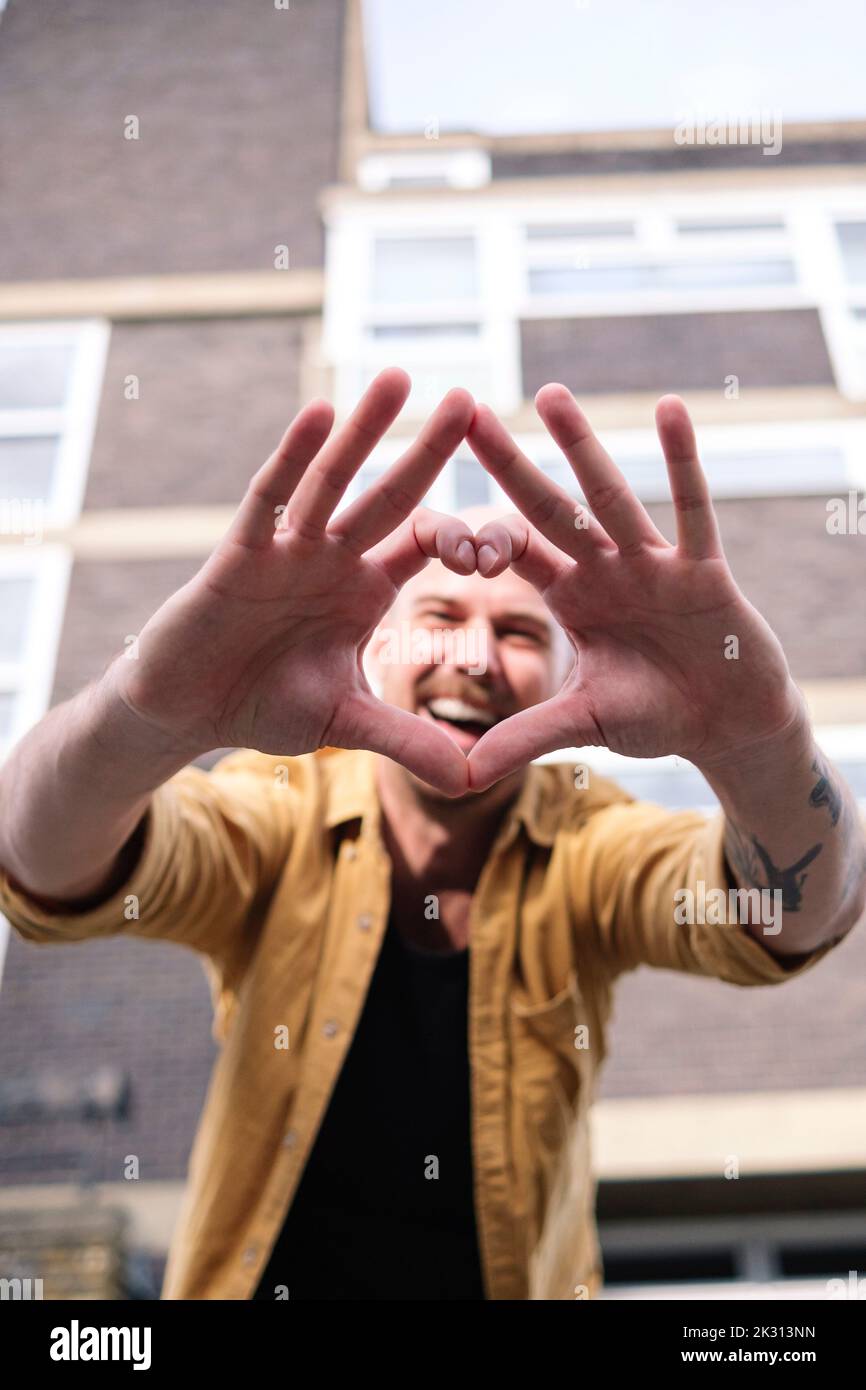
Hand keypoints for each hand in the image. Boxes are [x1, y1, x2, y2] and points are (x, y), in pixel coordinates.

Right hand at [109, 369, 476, 795]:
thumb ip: (407, 742)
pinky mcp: (240, 554)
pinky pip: (270, 498)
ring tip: (400, 378)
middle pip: (390, 496)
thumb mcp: (345, 725)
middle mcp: (332, 558)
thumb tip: (475, 781)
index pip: (423, 545)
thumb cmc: (263, 705)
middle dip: (428, 451)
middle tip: (469, 400)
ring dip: (365, 431)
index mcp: (364, 590)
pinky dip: (293, 457)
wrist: (187, 710)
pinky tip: (320, 412)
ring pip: (333, 479)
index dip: (463, 535)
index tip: (502, 537)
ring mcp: (287, 550)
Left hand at [463, 386, 806, 790]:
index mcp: (570, 598)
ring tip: (549, 394)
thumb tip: (460, 777)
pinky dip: (683, 462)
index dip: (478, 541)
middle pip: (548, 509)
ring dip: (581, 447)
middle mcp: (604, 569)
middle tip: (468, 414)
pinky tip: (671, 410)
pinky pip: (691, 508)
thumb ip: (525, 738)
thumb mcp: (584, 725)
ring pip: (610, 496)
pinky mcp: (701, 568)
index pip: (514, 557)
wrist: (727, 722)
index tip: (436, 524)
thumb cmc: (656, 714)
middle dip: (509, 466)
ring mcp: (651, 563)